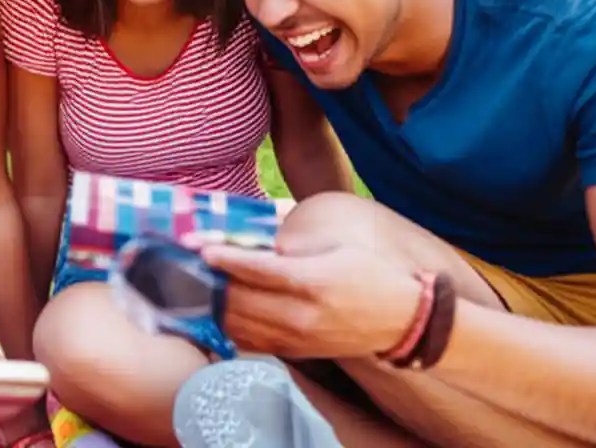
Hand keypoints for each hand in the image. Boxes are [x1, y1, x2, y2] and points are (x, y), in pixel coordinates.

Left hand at [202, 242, 422, 358]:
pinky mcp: (296, 353)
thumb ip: (296, 248)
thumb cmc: (371, 274)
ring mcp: (297, 339)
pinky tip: (220, 309)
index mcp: (313, 281)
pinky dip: (228, 326)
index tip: (199, 248)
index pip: (257, 270)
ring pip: (238, 324)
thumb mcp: (338, 249)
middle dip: (210, 281)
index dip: (224, 258)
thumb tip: (256, 243)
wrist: (404, 321)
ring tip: (200, 284)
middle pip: (240, 299)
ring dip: (214, 304)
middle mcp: (301, 315)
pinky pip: (250, 342)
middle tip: (190, 264)